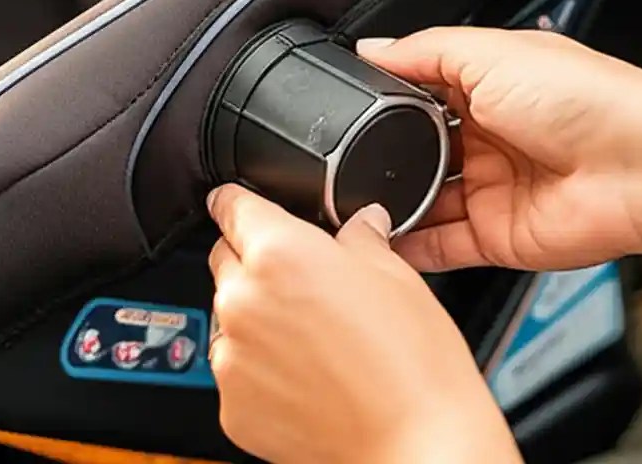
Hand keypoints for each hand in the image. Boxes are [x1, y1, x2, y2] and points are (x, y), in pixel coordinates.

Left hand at [206, 184, 519, 463]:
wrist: (416, 444)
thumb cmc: (413, 364)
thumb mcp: (395, 276)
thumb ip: (361, 238)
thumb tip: (360, 222)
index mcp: (278, 253)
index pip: (231, 206)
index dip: (238, 201)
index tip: (240, 206)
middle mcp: (243, 301)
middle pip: (225, 260)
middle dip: (255, 264)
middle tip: (305, 286)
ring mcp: (232, 358)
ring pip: (229, 319)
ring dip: (256, 319)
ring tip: (315, 341)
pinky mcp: (231, 406)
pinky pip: (235, 371)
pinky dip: (259, 370)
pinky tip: (307, 377)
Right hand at [357, 28, 641, 270]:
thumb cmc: (592, 100)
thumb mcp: (493, 52)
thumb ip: (425, 51)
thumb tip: (371, 48)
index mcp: (490, 87)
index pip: (421, 94)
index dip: (385, 102)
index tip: (344, 109)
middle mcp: (491, 139)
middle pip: (417, 153)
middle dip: (381, 158)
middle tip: (343, 160)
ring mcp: (494, 190)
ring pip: (424, 202)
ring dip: (391, 204)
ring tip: (351, 202)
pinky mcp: (499, 237)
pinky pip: (441, 247)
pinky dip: (409, 247)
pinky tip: (380, 239)